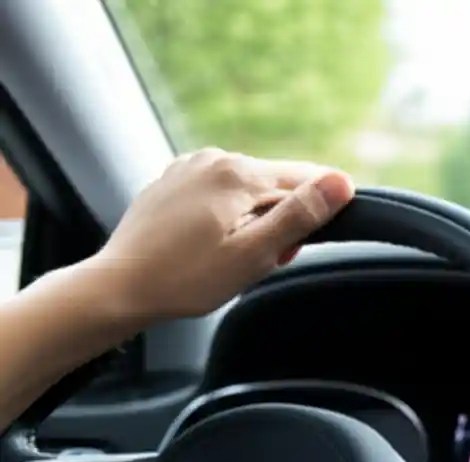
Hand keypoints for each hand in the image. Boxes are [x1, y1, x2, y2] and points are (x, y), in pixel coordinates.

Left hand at [86, 148, 354, 320]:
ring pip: (248, 191)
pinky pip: (219, 193)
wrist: (119, 287)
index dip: (314, 216)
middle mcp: (215, 158)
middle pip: (276, 186)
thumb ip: (300, 215)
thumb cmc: (187, 278)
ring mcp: (190, 166)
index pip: (307, 179)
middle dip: (280, 222)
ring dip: (254, 221)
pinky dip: (226, 216)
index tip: (291, 249)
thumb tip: (342, 181)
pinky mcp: (174, 181)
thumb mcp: (254, 254)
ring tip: (229, 257)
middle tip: (256, 262)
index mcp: (238, 172)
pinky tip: (208, 245)